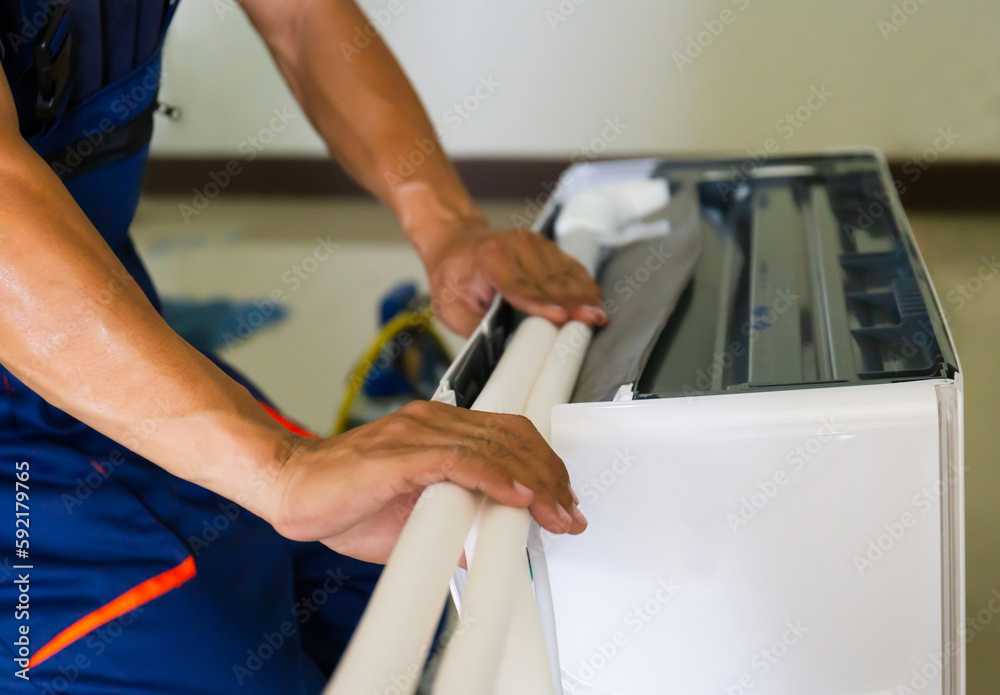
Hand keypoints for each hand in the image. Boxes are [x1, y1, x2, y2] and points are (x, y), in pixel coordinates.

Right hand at [269, 400, 585, 563]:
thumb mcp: (410, 518)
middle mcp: (432, 422)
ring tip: (556, 511)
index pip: (507, 433)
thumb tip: (482, 546)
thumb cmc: (342, 499)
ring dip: (534, 481)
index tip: (561, 498)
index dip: (542, 462)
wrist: (290, 487)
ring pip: (494, 445)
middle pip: (511, 435)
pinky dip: (496, 477)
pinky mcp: (401, 454)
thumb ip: (449, 523)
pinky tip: (518, 496)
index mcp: (436, 430)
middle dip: (550, 474)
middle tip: (569, 511)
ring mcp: (417, 433)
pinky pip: (460, 460)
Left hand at [422, 224, 606, 336]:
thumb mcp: (450, 307)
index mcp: (489, 259)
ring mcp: (532, 244)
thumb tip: (497, 349)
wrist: (456, 240)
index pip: (518, 284)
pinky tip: (595, 298)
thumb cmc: (453, 275)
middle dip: (573, 301)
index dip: (540, 302)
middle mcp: (515, 246)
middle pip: (548, 280)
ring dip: (584, 294)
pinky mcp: (545, 246)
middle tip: (593, 321)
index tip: (560, 317)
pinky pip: (568, 266)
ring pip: (564, 272)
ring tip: (600, 314)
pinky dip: (583, 283)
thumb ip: (474, 327)